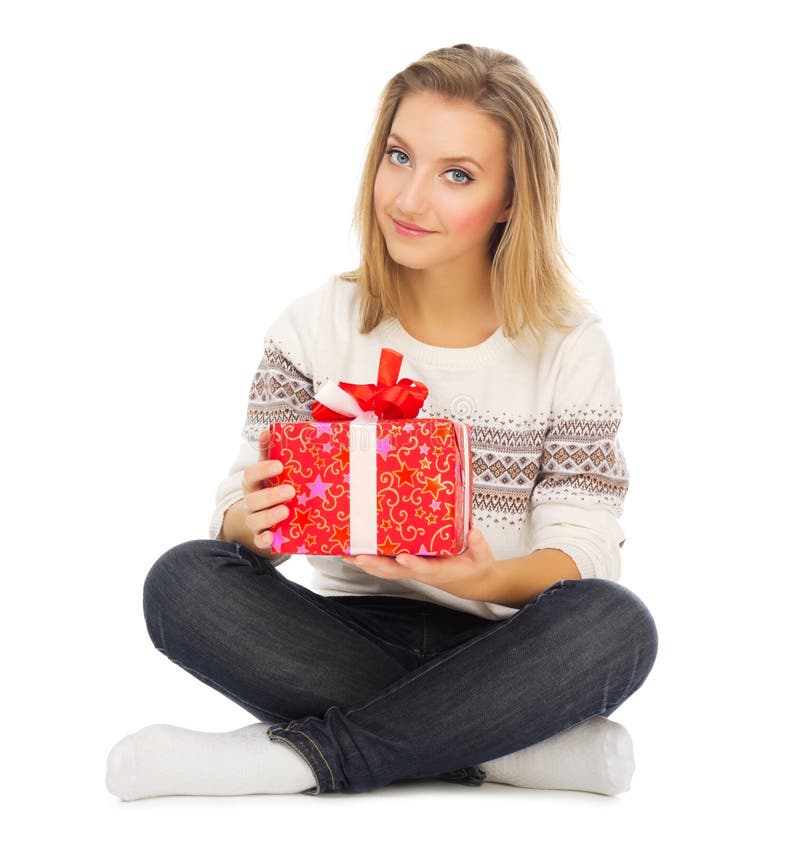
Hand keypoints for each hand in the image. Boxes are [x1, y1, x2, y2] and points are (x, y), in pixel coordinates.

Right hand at [240, 428, 295, 549]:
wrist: (266, 518)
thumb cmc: (271, 488)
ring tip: (286, 510)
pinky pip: (260, 541)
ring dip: (269, 516)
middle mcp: (251, 502)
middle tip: (290, 491)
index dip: (263, 470)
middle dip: (270, 495)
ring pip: (255, 520)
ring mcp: (255, 520)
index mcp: (253, 484)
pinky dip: (264, 540)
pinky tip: (273, 537)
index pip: (251, 474)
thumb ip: (269, 452)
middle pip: (253, 499)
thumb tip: (268, 431)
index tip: (279, 465)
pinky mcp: (261, 537)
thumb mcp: (269, 472)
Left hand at [341, 528, 495, 592]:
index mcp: (439, 570)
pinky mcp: (405, 565)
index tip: (403, 557)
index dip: (413, 564)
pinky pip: (384, 564)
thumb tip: (473, 532)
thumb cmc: (474, 565)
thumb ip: (478, 545)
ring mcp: (410, 569)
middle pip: (394, 571)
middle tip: (359, 557)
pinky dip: (367, 560)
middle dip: (376, 565)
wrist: (468, 580)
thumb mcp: (482, 556)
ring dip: (365, 563)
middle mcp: (420, 571)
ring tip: (346, 554)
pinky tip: (352, 552)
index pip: (424, 568)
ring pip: (384, 569)